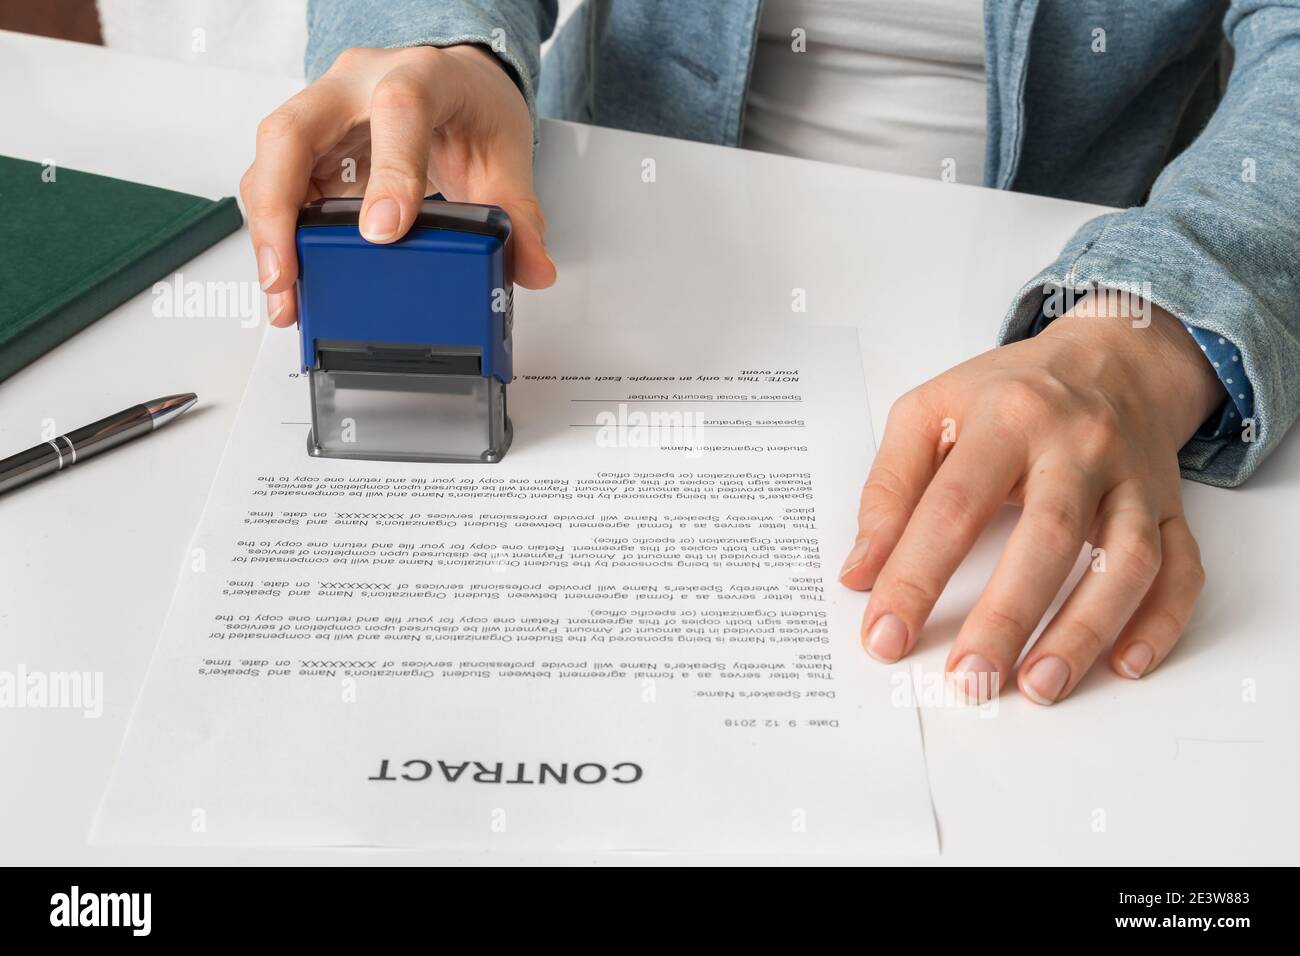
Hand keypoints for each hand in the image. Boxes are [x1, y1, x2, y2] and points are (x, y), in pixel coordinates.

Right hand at [240, 44, 555, 326]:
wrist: (455, 82)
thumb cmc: (471, 106)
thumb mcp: (507, 154)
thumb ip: (519, 214)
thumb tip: (533, 269)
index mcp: (420, 76)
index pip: (399, 110)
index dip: (390, 171)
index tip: (384, 233)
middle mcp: (356, 85)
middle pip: (293, 131)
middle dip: (281, 210)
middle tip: (287, 276)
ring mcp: (323, 110)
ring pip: (271, 159)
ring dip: (269, 231)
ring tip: (284, 293)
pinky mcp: (308, 142)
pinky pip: (277, 182)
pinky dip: (278, 234)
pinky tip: (290, 278)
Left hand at [840, 302, 1223, 703]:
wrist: (1110, 359)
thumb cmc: (1006, 394)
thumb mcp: (928, 413)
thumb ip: (889, 490)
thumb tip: (860, 573)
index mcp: (1007, 418)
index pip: (953, 506)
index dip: (915, 576)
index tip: (885, 636)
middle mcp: (1080, 446)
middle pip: (1047, 536)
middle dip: (1006, 617)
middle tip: (968, 679)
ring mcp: (1134, 480)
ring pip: (1126, 561)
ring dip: (1084, 632)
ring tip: (1038, 687)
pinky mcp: (1171, 509)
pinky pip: (1182, 570)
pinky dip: (1162, 621)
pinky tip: (1126, 665)